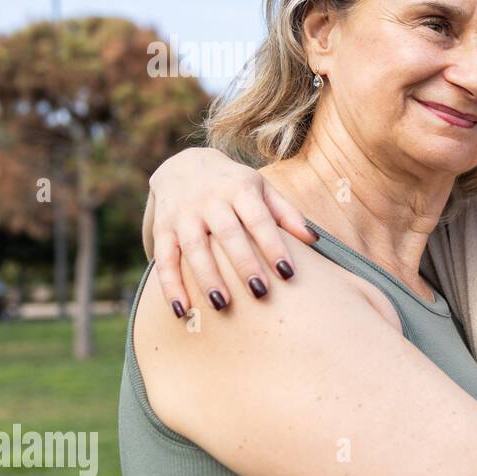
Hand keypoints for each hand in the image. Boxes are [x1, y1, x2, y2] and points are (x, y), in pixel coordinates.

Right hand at [149, 147, 315, 314]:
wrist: (183, 164)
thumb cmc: (234, 184)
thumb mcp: (262, 189)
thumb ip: (286, 213)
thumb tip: (314, 239)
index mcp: (240, 189)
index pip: (260, 219)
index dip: (273, 245)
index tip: (288, 273)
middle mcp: (210, 200)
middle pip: (228, 233)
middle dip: (243, 263)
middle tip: (260, 293)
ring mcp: (183, 214)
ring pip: (194, 248)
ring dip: (207, 278)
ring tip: (222, 306)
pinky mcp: (162, 228)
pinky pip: (164, 259)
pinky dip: (170, 285)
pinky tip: (182, 311)